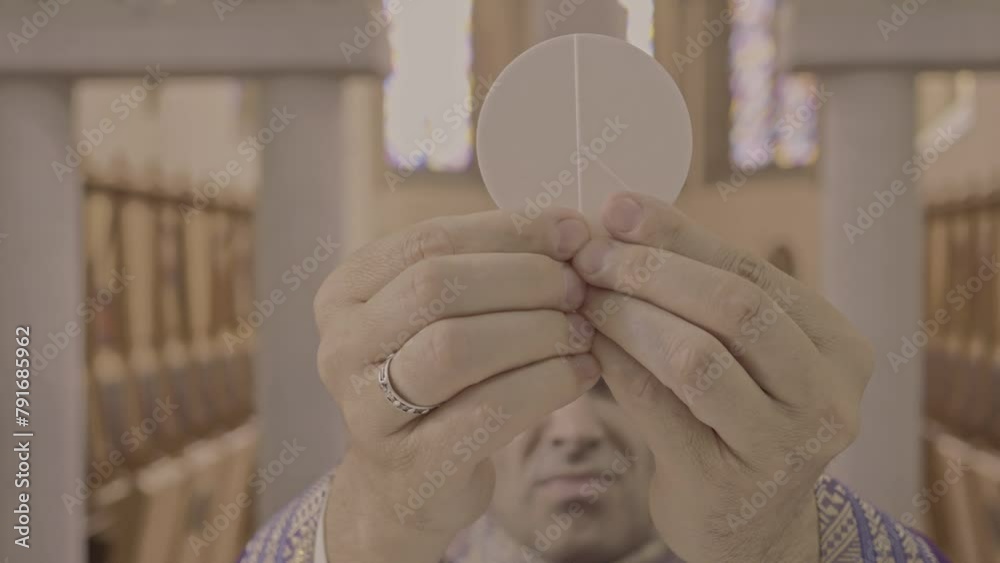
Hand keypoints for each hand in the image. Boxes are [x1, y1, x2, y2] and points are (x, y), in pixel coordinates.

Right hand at [313, 209, 600, 562]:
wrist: (407, 487)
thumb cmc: (438, 384)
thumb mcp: (443, 316)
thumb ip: (488, 269)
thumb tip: (571, 230)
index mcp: (346, 292)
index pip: (429, 240)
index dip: (510, 230)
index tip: (574, 231)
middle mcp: (341, 346)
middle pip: (437, 286)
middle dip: (524, 279)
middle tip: (578, 289)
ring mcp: (367, 409)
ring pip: (456, 346)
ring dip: (536, 331)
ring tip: (581, 332)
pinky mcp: (412, 464)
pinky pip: (489, 409)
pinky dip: (547, 383)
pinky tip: (582, 373)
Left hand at [572, 193, 873, 562]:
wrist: (747, 524)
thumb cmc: (733, 417)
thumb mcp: (740, 349)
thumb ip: (697, 287)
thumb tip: (619, 213)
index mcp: (838, 346)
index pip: (751, 271)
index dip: (679, 235)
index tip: (617, 209)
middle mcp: (828, 397)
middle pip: (734, 307)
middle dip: (650, 272)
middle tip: (590, 256)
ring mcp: (785, 448)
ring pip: (697, 357)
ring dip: (628, 317)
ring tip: (583, 297)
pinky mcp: (729, 487)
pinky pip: (659, 408)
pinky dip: (616, 365)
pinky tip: (588, 343)